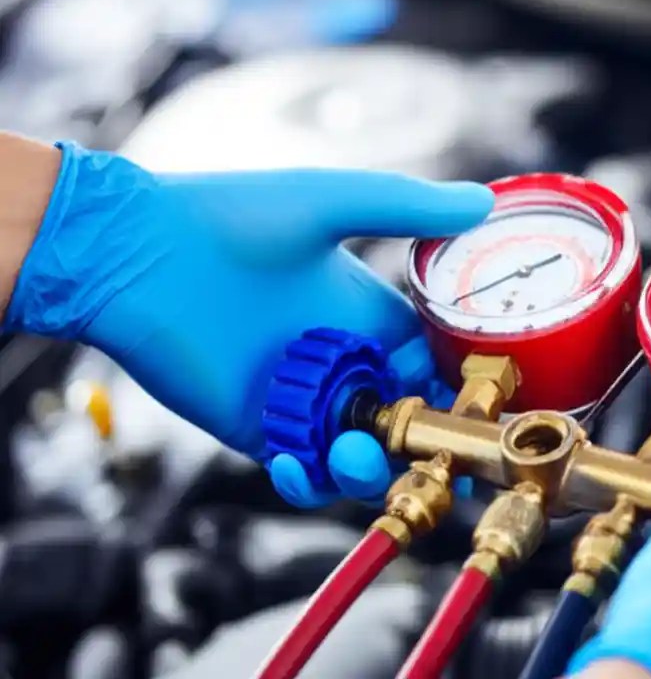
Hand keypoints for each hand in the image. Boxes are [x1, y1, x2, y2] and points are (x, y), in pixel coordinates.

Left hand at [3, 142, 492, 505]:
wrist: (134, 251)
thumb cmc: (232, 216)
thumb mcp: (331, 203)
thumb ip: (407, 209)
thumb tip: (485, 202)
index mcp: (367, 315)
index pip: (432, 364)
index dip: (458, 390)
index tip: (480, 411)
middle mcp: (342, 362)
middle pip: (404, 422)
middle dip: (424, 445)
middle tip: (437, 459)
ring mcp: (301, 400)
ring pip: (359, 458)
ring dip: (368, 470)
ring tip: (353, 456)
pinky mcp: (256, 429)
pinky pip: (300, 472)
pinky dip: (306, 480)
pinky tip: (294, 461)